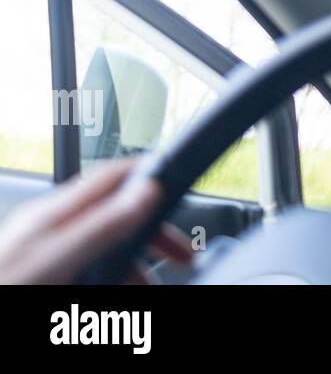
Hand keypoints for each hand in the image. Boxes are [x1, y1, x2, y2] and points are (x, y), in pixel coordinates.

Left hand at [0, 158, 193, 284]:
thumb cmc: (5, 284)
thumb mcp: (58, 258)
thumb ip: (102, 224)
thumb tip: (146, 191)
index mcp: (56, 213)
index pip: (113, 175)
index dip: (149, 172)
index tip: (180, 181)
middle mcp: (51, 228)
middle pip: (115, 214)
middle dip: (151, 230)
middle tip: (180, 252)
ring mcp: (45, 253)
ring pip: (103, 248)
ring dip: (133, 264)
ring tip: (150, 285)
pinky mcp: (42, 275)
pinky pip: (86, 271)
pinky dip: (110, 279)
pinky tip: (117, 291)